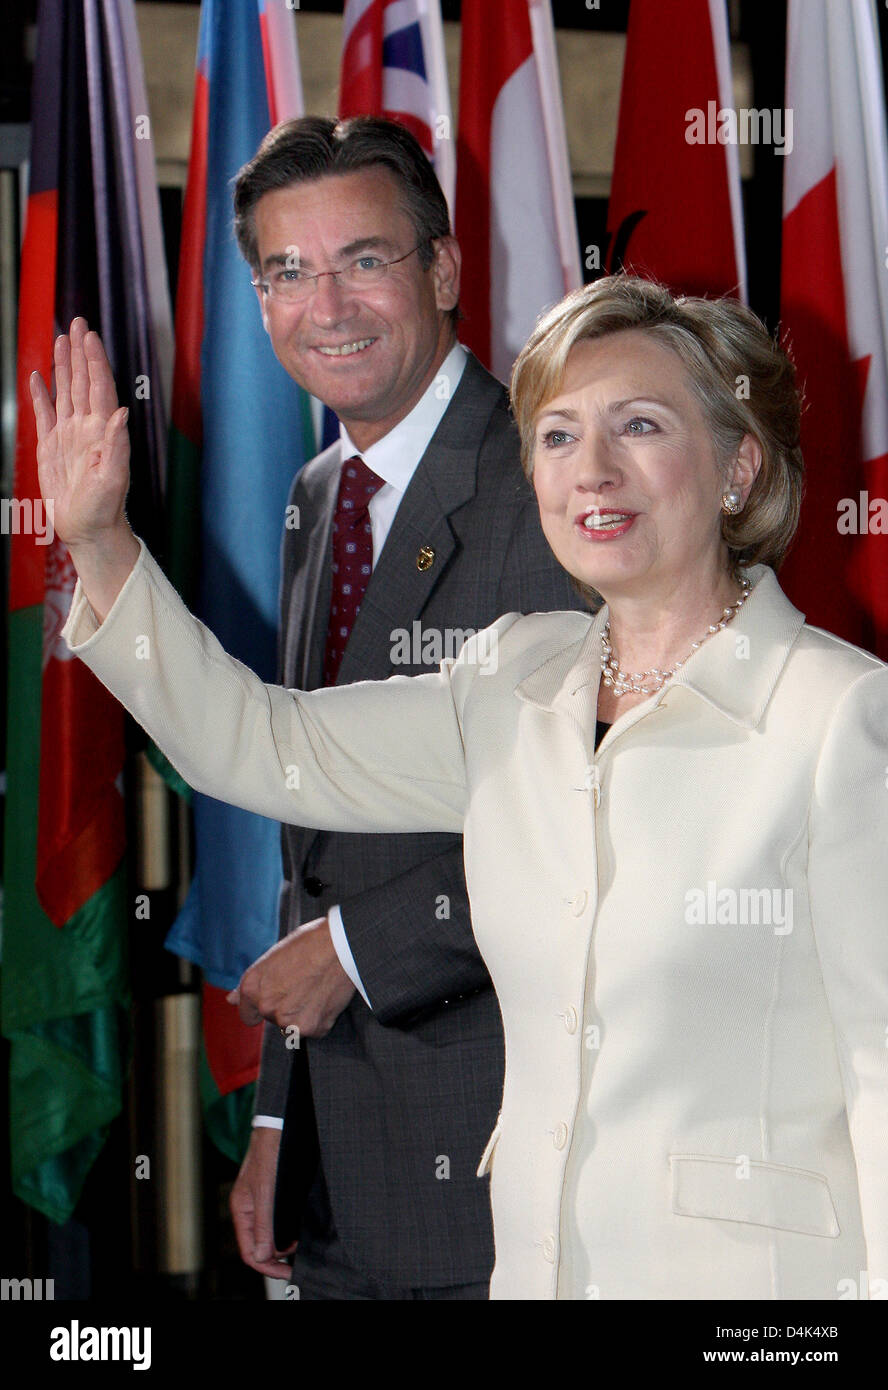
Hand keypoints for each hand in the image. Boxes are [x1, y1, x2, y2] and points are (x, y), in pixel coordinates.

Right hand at [30, 319, 138, 618]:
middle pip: (82, 381)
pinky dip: (41, 394)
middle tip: (78, 323)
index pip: (99, 387)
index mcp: (102, 432)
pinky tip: (38, 377)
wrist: (88, 531)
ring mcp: (68, 436)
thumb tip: (120, 413)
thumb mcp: (113, 479)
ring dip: (63, 366)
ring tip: (61, 340)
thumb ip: (117, 445)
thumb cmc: (104, 509)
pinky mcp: (51, 448)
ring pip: (65, 391)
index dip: (95, 361)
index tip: (90, 336)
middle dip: (80, 352)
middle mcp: (86, 428)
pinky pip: (44, 414)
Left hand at [228, 915, 355, 1036]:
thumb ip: (254, 982)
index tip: (275, 999)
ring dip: (303, 1014)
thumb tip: (230, 1000)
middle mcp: (266, 1006)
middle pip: (272, 1019)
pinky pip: (314, 1029)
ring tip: (316, 988)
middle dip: (286, 1007)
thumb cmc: (310, 943)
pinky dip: (320, 1018)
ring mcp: (288, 1020)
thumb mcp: (274, 957)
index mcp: (252, 986)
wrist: (341, 946)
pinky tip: (326, 996)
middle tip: (304, 984)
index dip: (261, 1007)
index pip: (247, 1014)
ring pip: (293, 1026)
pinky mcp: (311, 1028)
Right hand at [229, 1126, 294, 1279]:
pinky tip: (297, 1232)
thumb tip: (263, 1255)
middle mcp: (250, 1209)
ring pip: (269, 1235)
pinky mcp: (274, 1195)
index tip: (286, 1273)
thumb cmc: (270, 1152)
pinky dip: (286, 1231)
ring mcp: (262, 1203)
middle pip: (259, 1245)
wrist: (280, 1126)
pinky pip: (277, 1221)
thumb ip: (264, 1224)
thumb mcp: (266, 1191)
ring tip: (298, 1248)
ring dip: (282, 1245)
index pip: (249, 1251)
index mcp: (242, 1210)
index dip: (267, 1266)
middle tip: (295, 1264)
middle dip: (276, 1257)